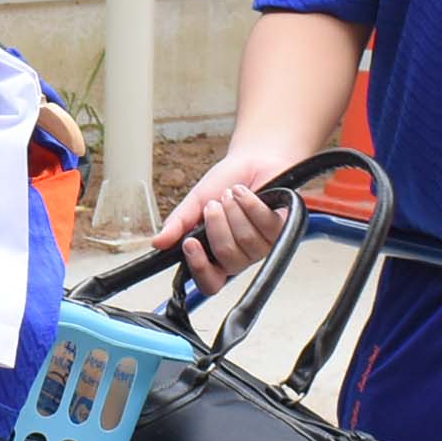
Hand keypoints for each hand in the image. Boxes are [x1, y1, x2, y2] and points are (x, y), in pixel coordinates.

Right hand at [154, 150, 296, 295]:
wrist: (253, 159)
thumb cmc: (227, 181)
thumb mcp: (196, 201)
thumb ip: (178, 223)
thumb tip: (158, 242)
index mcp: (217, 255)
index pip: (210, 282)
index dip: (200, 268)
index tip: (190, 243)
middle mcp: (242, 256)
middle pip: (228, 259)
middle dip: (218, 226)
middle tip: (214, 204)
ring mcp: (264, 246)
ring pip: (247, 242)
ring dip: (234, 212)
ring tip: (231, 194)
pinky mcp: (283, 230)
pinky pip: (265, 225)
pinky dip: (250, 204)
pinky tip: (244, 193)